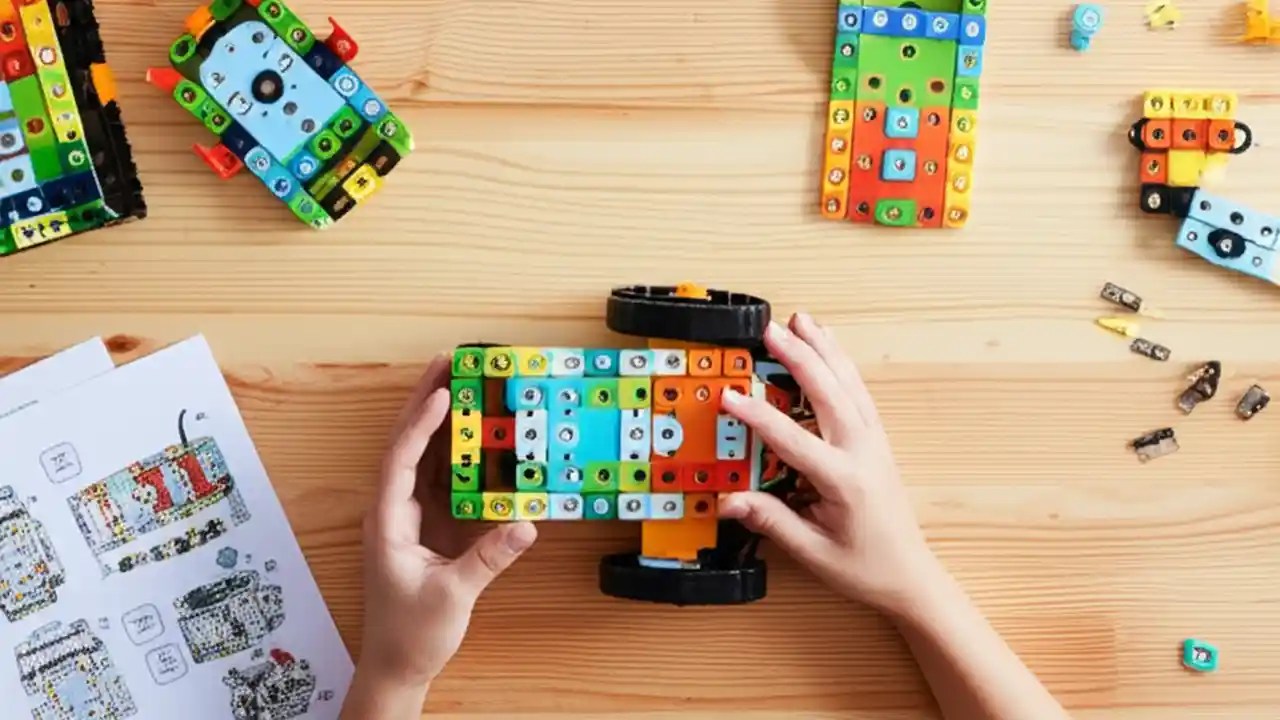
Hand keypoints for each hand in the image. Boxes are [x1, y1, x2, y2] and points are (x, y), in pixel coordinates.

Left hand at [357, 355, 537, 688]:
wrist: (398, 665)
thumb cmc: (410, 635)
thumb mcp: (452, 596)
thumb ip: (488, 559)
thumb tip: (525, 524)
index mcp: (387, 523)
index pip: (400, 462)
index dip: (420, 427)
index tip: (442, 395)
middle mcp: (394, 511)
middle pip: (407, 445)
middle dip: (425, 402)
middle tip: (448, 363)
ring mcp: (410, 517)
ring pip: (424, 456)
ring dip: (442, 420)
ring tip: (463, 381)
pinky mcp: (428, 526)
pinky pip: (442, 479)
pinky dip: (458, 452)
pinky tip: (477, 432)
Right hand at [718, 314, 940, 614]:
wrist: (910, 574)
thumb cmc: (866, 567)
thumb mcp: (813, 552)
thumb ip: (772, 521)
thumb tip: (731, 501)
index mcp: (845, 481)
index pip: (794, 440)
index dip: (758, 416)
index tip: (731, 396)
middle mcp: (863, 453)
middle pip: (829, 393)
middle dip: (798, 356)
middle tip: (770, 330)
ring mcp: (874, 443)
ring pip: (848, 384)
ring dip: (824, 349)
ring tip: (801, 320)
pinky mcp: (876, 441)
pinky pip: (858, 393)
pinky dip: (841, 365)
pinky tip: (829, 348)